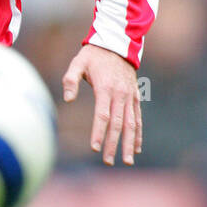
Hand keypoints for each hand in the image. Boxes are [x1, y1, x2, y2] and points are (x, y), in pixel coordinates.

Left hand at [61, 43, 141, 165]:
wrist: (117, 44)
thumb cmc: (94, 55)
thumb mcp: (78, 62)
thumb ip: (70, 80)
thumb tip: (68, 99)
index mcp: (106, 88)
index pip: (102, 115)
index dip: (99, 132)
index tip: (95, 148)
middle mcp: (120, 94)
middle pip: (117, 124)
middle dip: (113, 144)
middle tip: (108, 161)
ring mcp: (130, 97)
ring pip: (131, 124)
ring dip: (130, 143)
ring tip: (128, 161)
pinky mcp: (135, 97)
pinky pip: (138, 118)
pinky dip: (138, 133)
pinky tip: (137, 148)